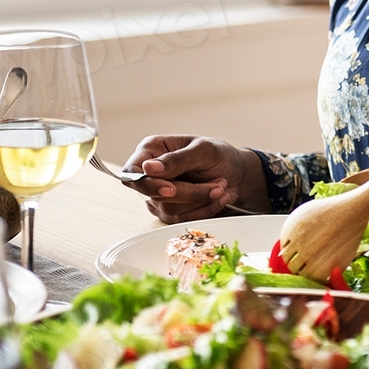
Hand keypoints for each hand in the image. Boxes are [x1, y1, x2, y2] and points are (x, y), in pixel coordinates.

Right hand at [124, 135, 272, 222]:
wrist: (236, 173)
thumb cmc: (219, 155)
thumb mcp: (203, 150)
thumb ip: (177, 159)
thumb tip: (148, 168)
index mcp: (152, 150)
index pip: (132, 172)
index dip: (147, 184)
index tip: (170, 189)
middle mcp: (151, 173)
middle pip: (153, 194)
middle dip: (188, 193)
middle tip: (217, 185)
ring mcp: (160, 194)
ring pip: (168, 209)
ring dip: (200, 201)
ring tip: (221, 187)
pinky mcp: (171, 210)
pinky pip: (181, 219)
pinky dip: (203, 211)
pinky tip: (218, 198)